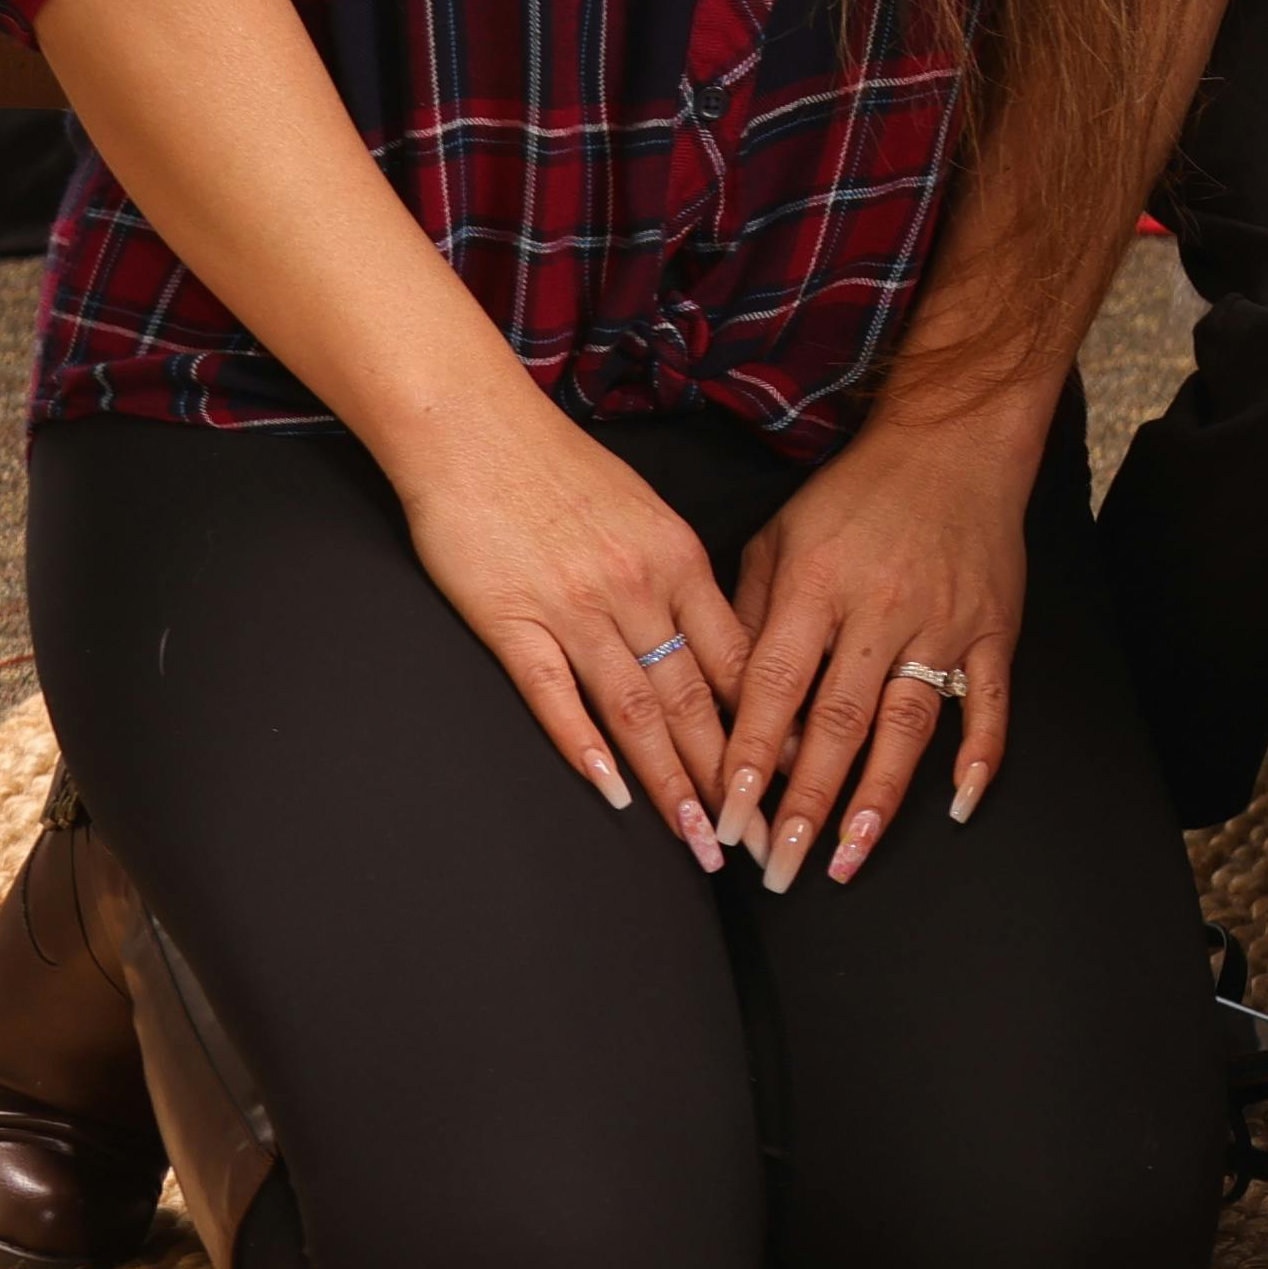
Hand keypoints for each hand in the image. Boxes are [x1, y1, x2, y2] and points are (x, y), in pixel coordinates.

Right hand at [385, 399, 756, 861]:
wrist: (475, 429)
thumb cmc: (561, 469)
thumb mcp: (646, 512)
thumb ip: (679, 575)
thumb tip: (714, 636)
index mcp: (680, 560)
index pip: (739, 658)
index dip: (767, 723)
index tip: (792, 775)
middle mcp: (639, 589)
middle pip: (696, 697)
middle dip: (728, 775)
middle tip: (753, 836)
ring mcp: (575, 607)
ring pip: (636, 708)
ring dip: (669, 780)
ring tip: (694, 839)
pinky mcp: (510, 619)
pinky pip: (554, 693)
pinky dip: (584, 747)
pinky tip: (610, 792)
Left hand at [719, 389, 1037, 886]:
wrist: (957, 442)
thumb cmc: (857, 493)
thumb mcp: (779, 538)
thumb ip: (749, 617)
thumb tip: (723, 701)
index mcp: (819, 586)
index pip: (773, 689)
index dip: (747, 759)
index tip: (725, 818)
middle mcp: (882, 610)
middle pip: (838, 723)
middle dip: (804, 804)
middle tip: (778, 867)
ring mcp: (945, 622)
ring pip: (908, 726)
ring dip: (877, 799)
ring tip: (848, 859)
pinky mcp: (996, 627)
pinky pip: (990, 702)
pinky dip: (978, 756)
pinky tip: (957, 805)